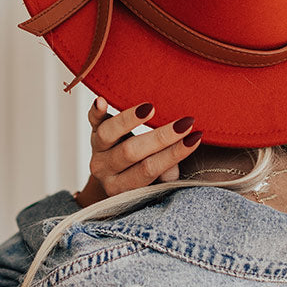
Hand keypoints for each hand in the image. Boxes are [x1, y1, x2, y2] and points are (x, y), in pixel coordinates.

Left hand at [73, 98, 202, 207]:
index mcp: (121, 187)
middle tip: (184, 124)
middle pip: (131, 152)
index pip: (148, 170)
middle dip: (161, 137)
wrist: (112, 171)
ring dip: (129, 120)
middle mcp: (105, 169)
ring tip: (150, 109)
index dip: (172, 155)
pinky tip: (101, 100)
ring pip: (108, 134)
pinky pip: (91, 119)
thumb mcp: (155, 182)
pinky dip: (96, 111)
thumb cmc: (142, 171)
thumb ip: (165, 176)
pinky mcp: (92, 129)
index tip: (195, 138)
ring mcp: (97, 149)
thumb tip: (171, 170)